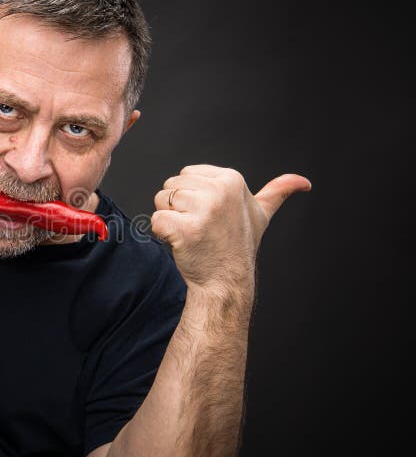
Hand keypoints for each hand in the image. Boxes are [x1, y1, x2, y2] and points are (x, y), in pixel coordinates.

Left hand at [151, 165, 310, 292]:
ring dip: (169, 220)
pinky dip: (161, 234)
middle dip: (178, 207)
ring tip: (192, 235)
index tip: (210, 216)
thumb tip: (302, 182)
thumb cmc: (238, 246)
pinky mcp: (185, 229)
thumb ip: (277, 193)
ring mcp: (203, 210)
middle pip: (170, 185)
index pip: (186, 174)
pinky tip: (181, 244)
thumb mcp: (261, 215)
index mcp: (232, 180)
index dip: (191, 196)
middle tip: (200, 228)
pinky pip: (155, 220)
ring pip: (160, 201)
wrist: (225, 282)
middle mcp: (219, 191)